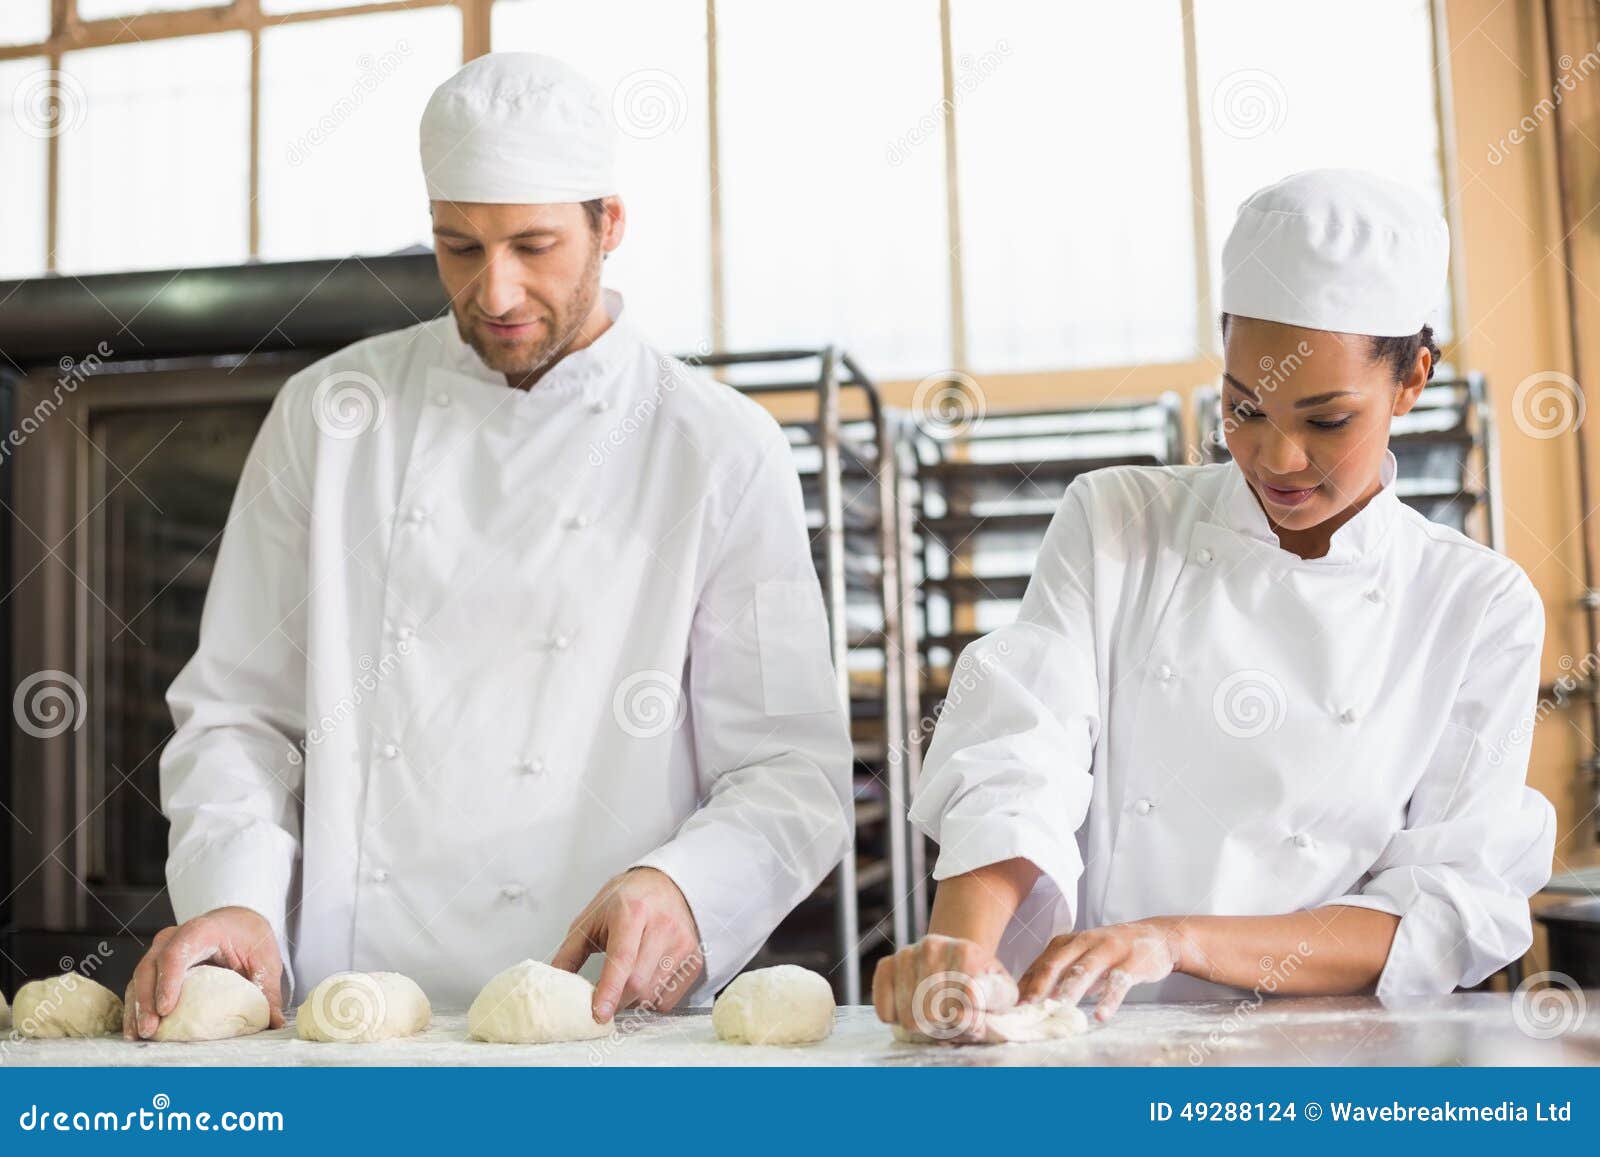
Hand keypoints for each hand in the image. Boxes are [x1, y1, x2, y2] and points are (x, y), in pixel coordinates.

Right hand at [123, 906, 284, 1039]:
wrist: (239, 922)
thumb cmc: (251, 939)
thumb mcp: (264, 961)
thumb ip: (267, 992)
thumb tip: (273, 1023)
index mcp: (204, 930)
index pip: (179, 951)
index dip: (169, 980)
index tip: (166, 1008)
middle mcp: (176, 936)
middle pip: (152, 965)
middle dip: (147, 999)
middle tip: (150, 1030)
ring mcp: (162, 948)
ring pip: (140, 975)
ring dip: (136, 1007)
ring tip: (139, 1035)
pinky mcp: (157, 964)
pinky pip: (140, 984)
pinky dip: (136, 1006)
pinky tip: (135, 1029)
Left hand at [551, 867, 703, 1021]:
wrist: (667, 883)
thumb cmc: (626, 900)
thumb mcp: (592, 918)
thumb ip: (570, 952)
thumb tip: (552, 986)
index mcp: (632, 912)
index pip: (622, 958)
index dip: (609, 989)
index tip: (598, 1014)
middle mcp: (662, 926)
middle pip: (638, 983)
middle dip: (616, 1001)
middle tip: (602, 1002)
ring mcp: (682, 943)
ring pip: (653, 994)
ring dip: (632, 1001)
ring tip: (624, 983)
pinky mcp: (694, 959)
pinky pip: (669, 998)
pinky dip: (651, 1000)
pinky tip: (645, 981)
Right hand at [872, 933, 1017, 1041]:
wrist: (956, 959)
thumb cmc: (981, 985)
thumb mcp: (1000, 995)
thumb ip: (990, 1009)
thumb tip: (959, 1018)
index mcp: (967, 952)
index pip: (966, 1000)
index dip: (970, 1021)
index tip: (973, 1018)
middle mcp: (934, 947)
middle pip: (932, 1016)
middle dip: (943, 1028)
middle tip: (952, 1020)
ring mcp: (907, 954)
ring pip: (908, 1018)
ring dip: (922, 1027)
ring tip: (934, 1015)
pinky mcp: (886, 965)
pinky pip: (885, 1011)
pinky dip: (898, 1020)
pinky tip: (911, 1008)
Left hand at [1017, 918, 1182, 1021]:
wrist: (1156, 936)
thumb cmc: (1110, 951)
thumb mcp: (1080, 957)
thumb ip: (1057, 973)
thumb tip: (1025, 998)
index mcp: (1068, 941)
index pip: (1041, 964)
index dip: (1025, 985)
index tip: (1011, 1006)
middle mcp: (1085, 941)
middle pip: (1056, 963)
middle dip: (1039, 987)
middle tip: (1025, 1009)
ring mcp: (1109, 949)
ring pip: (1084, 971)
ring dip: (1069, 992)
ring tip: (1057, 1010)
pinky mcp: (1132, 961)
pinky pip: (1119, 982)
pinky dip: (1109, 999)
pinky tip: (1101, 1015)